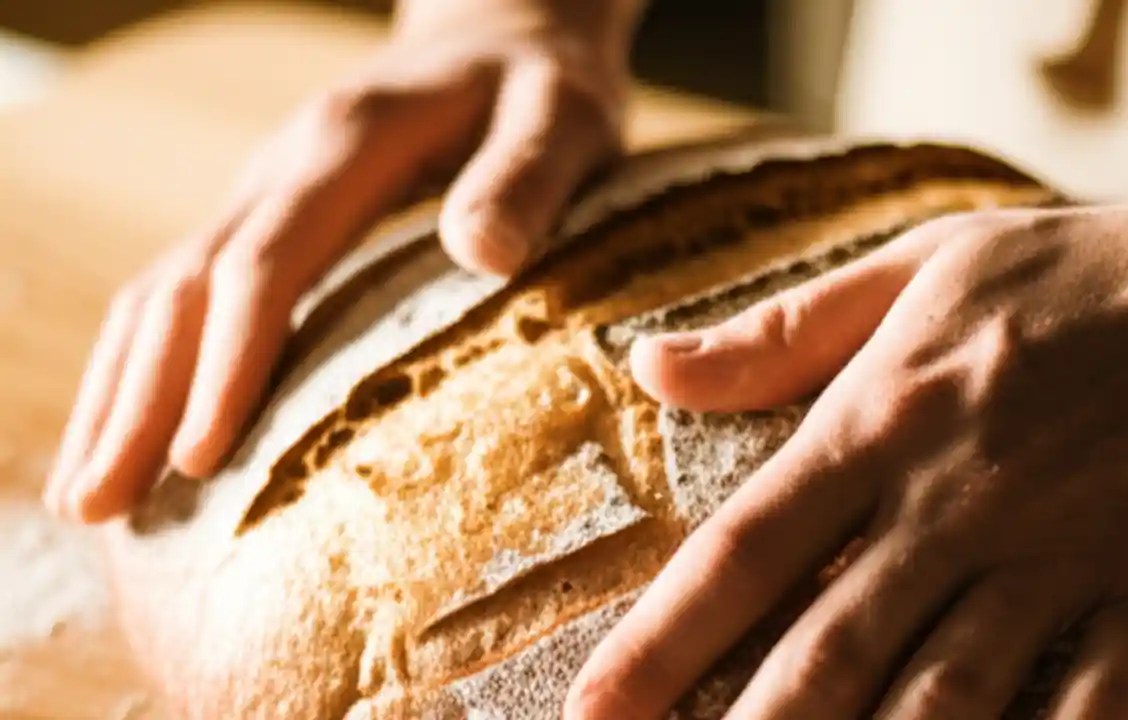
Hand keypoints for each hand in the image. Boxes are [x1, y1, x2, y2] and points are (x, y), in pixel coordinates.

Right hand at [44, 0, 637, 521]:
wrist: (499, 36)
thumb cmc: (540, 88)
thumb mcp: (560, 117)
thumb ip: (527, 178)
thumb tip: (481, 252)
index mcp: (348, 144)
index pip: (267, 264)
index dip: (229, 361)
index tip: (200, 458)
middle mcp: (282, 169)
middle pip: (184, 289)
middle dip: (137, 401)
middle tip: (95, 509)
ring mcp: (263, 193)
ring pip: (160, 294)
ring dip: (117, 393)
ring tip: (87, 497)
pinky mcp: (266, 219)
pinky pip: (184, 294)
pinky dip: (144, 366)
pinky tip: (131, 430)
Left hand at [567, 115, 1127, 717]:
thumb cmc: (1070, 271)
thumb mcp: (912, 272)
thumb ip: (778, 333)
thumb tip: (651, 367)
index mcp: (883, 420)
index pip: (744, 550)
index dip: (658, 642)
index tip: (593, 710)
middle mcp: (957, 500)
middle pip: (827, 650)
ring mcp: (1063, 555)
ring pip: (942, 699)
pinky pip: (1089, 710)